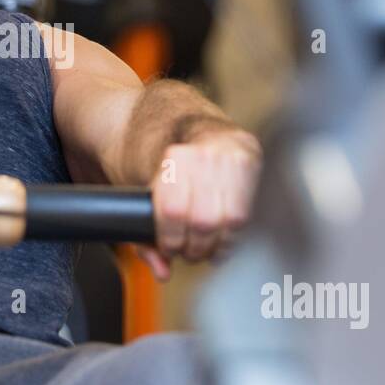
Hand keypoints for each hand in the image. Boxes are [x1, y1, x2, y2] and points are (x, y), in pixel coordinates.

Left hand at [138, 129, 260, 281]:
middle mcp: (208, 148)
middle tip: (187, 251)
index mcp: (174, 153)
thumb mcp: (132, 189)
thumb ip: (142, 232)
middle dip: (195, 245)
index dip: (171, 238)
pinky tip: (222, 235)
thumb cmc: (146, 153)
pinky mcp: (251, 156)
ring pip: (231, 219)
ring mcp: (234, 150)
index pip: (175, 211)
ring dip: (217, 242)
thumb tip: (162, 271)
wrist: (169, 113)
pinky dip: (233, 231)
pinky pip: (247, 209)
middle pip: (206, 220)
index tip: (168, 246)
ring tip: (205, 245)